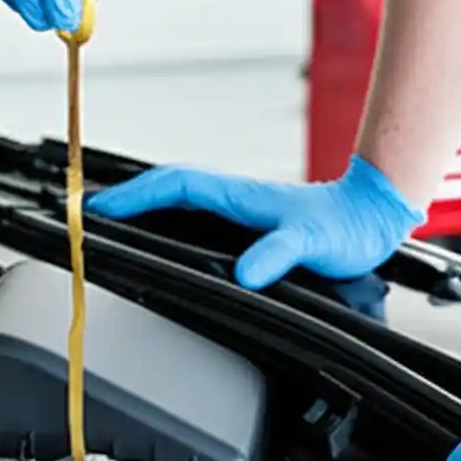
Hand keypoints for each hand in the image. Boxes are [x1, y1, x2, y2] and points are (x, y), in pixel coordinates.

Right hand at [86, 155, 425, 288]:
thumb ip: (279, 254)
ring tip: (111, 222)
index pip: (175, 186)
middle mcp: (233, 198)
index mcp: (239, 196)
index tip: (102, 208)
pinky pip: (195, 215)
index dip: (136, 196)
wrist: (370, 217)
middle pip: (166, 190)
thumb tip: (247, 274)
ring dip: (144, 206)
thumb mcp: (313, 243)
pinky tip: (162, 237)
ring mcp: (238, 210)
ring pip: (178, 200)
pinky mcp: (246, 224)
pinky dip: (168, 220)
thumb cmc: (345, 226)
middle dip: (126, 198)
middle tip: (90, 214)